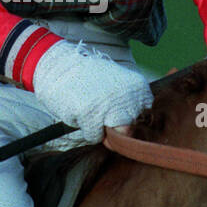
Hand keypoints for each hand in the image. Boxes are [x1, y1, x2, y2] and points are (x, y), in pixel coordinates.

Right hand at [31, 40, 153, 148]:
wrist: (60, 65)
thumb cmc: (90, 79)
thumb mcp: (118, 85)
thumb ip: (126, 109)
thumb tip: (121, 141)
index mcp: (139, 87)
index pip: (145, 119)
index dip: (128, 118)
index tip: (116, 107)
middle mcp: (128, 97)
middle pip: (129, 130)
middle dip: (115, 127)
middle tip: (101, 110)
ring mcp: (108, 106)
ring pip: (111, 136)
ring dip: (99, 128)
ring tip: (89, 107)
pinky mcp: (89, 114)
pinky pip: (93, 136)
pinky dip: (85, 128)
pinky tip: (79, 109)